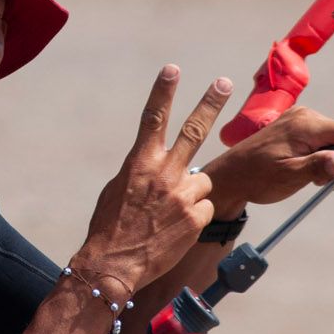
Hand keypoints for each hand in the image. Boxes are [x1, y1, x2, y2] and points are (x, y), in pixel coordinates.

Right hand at [70, 67, 231, 295]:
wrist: (114, 264)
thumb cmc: (109, 227)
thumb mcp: (118, 189)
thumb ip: (142, 171)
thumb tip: (157, 165)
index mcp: (140, 162)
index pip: (153, 118)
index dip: (163, 91)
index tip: (172, 69)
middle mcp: (164, 172)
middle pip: (193, 130)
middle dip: (210, 103)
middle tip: (224, 82)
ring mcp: (182, 194)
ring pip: (202, 182)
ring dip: (192, 193)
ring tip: (169, 215)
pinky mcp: (196, 217)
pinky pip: (204, 208)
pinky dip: (194, 217)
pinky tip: (175, 230)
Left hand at [202, 106, 333, 209]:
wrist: (230, 176)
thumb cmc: (257, 177)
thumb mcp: (288, 176)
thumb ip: (317, 167)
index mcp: (307, 125)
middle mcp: (307, 116)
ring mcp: (301, 120)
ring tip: (318, 181)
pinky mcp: (296, 127)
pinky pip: (323, 139)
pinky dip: (325, 156)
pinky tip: (313, 172)